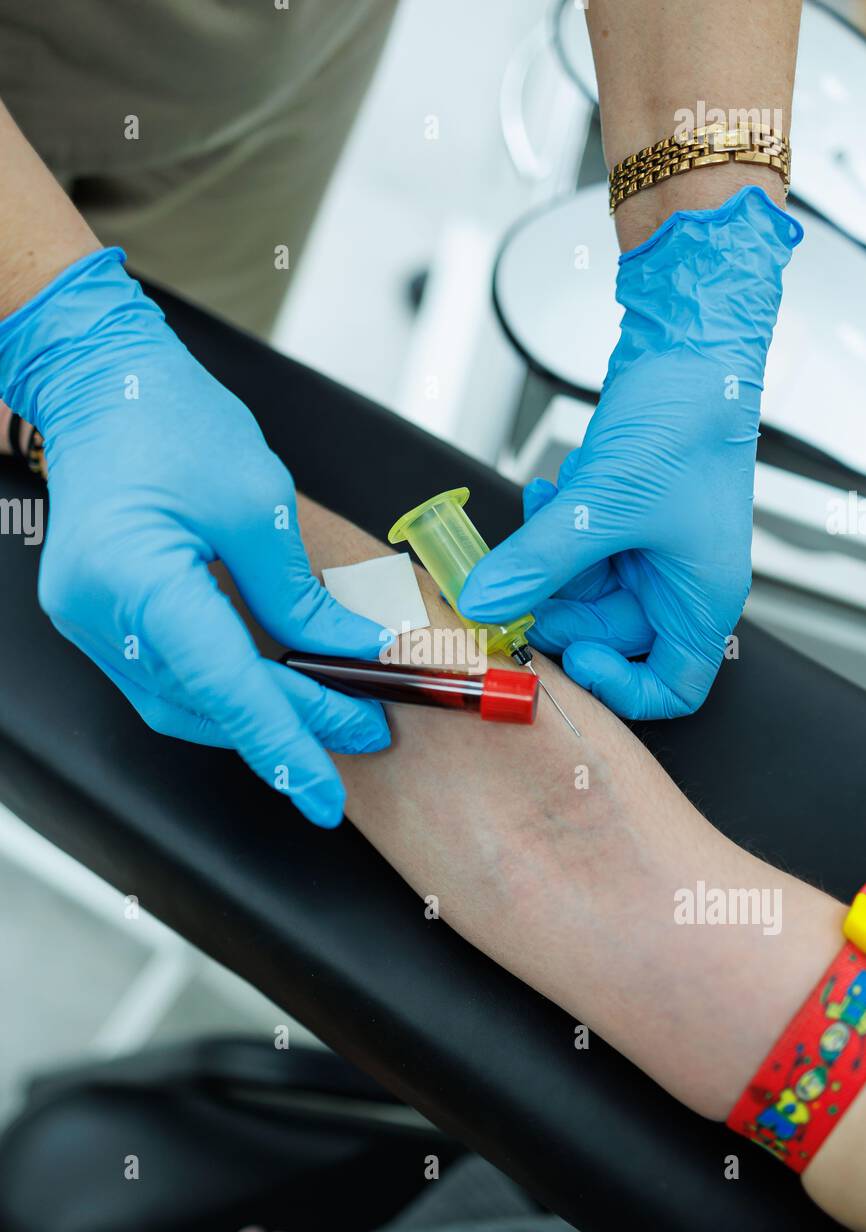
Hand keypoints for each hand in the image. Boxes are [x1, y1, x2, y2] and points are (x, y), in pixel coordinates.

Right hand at [0, 249, 390, 825]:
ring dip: (255, 717)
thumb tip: (352, 650)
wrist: (101, 383)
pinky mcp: (98, 619)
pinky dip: (222, 692)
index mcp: (137, 580)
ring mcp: (90, 622)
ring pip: (181, 704)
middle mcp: (100, 615)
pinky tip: (268, 688)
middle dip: (287, 728)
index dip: (285, 743)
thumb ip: (300, 595)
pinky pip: (164, 678)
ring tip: (326, 714)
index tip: (328, 789)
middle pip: (204, 705)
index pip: (226, 686)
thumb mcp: (259, 504)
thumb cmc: (171, 420)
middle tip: (361, 731)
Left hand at [460, 188, 801, 719]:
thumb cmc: (684, 425)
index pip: (672, 686)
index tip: (574, 660)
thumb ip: (537, 561)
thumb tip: (483, 604)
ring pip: (583, 592)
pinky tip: (547, 495)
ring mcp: (651, 555)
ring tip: (540, 512)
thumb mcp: (600, 505)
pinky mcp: (624, 526)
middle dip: (557, 609)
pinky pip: (577, 552)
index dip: (620, 688)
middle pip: (608, 636)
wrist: (687, 352)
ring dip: (548, 562)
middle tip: (513, 586)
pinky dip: (553, 531)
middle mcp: (678, 585)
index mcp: (700, 598)